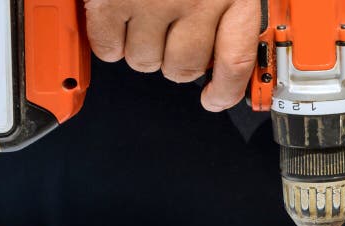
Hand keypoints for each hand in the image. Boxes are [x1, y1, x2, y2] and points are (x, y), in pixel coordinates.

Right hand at [84, 0, 259, 110]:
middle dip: (176, 63)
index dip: (225, 91)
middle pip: (184, 67)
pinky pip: (109, 47)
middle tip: (170, 43)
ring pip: (146, 62)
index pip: (235, 62)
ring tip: (142, 23)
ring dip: (142, 51)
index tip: (214, 98)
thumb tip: (221, 59)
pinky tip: (116, 22)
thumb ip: (227, 8)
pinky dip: (110, 43)